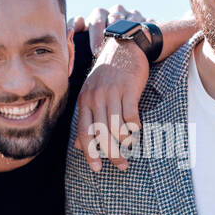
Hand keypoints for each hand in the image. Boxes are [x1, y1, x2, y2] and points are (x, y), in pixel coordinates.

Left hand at [71, 9, 151, 173]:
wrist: (124, 46)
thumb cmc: (108, 74)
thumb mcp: (92, 93)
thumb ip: (86, 118)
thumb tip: (78, 145)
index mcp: (85, 101)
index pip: (83, 132)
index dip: (89, 152)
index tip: (97, 168)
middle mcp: (95, 98)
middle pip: (101, 134)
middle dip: (110, 154)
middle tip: (121, 167)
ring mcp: (112, 93)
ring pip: (116, 127)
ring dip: (124, 144)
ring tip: (130, 152)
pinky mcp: (128, 89)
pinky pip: (131, 115)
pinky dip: (134, 128)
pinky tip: (136, 132)